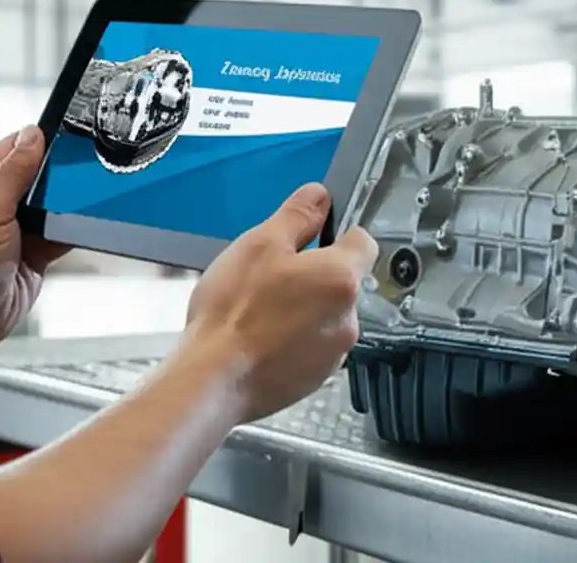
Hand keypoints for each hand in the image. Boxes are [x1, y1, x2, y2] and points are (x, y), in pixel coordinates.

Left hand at [0, 126, 68, 359]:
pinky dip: (77, 231)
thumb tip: (31, 137)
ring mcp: (19, 232)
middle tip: (87, 168)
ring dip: (71, 205)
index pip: (14, 152)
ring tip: (90, 196)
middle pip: (41, 179)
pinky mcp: (37, 255)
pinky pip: (63, 236)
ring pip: (55, 207)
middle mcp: (0, 207)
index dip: (40, 141)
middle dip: (63, 175)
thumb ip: (13, 174)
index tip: (70, 133)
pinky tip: (87, 225)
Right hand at [180, 182, 378, 422]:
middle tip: (271, 278)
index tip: (310, 239)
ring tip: (260, 312)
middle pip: (342, 281)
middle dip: (313, 275)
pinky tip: (260, 339)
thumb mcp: (260, 245)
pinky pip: (312, 347)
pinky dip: (293, 341)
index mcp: (342, 279)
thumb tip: (319, 196)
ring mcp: (336, 352)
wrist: (213, 379)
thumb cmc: (234, 312)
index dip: (337, 235)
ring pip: (326, 316)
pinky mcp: (318, 377)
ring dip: (303, 310)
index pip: (363, 242)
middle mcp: (349, 317)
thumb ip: (297, 216)